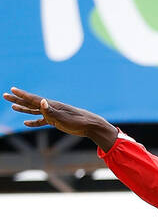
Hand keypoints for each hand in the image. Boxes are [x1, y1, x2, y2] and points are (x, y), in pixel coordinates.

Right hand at [3, 87, 117, 149]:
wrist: (90, 125)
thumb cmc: (77, 121)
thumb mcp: (63, 117)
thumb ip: (50, 110)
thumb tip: (41, 101)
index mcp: (50, 105)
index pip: (32, 99)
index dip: (21, 95)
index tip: (11, 90)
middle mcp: (50, 107)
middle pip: (30, 103)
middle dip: (17, 100)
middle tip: (5, 95)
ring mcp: (52, 114)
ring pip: (34, 111)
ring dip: (23, 109)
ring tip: (12, 106)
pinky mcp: (56, 121)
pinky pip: (41, 121)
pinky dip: (33, 121)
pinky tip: (26, 123)